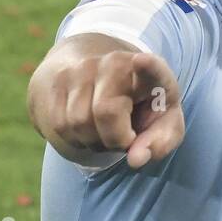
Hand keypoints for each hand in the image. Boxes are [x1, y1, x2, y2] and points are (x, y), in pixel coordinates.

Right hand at [30, 44, 184, 168]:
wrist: (102, 81)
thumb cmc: (142, 108)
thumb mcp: (164, 124)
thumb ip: (160, 142)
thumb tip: (136, 159)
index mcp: (151, 74)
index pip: (152, 68)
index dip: (149, 66)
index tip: (142, 61)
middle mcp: (115, 64)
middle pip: (106, 112)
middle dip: (115, 139)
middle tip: (126, 138)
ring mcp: (82, 69)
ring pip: (78, 122)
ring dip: (93, 141)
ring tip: (106, 131)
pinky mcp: (58, 80)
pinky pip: (60, 125)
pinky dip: (75, 139)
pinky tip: (88, 129)